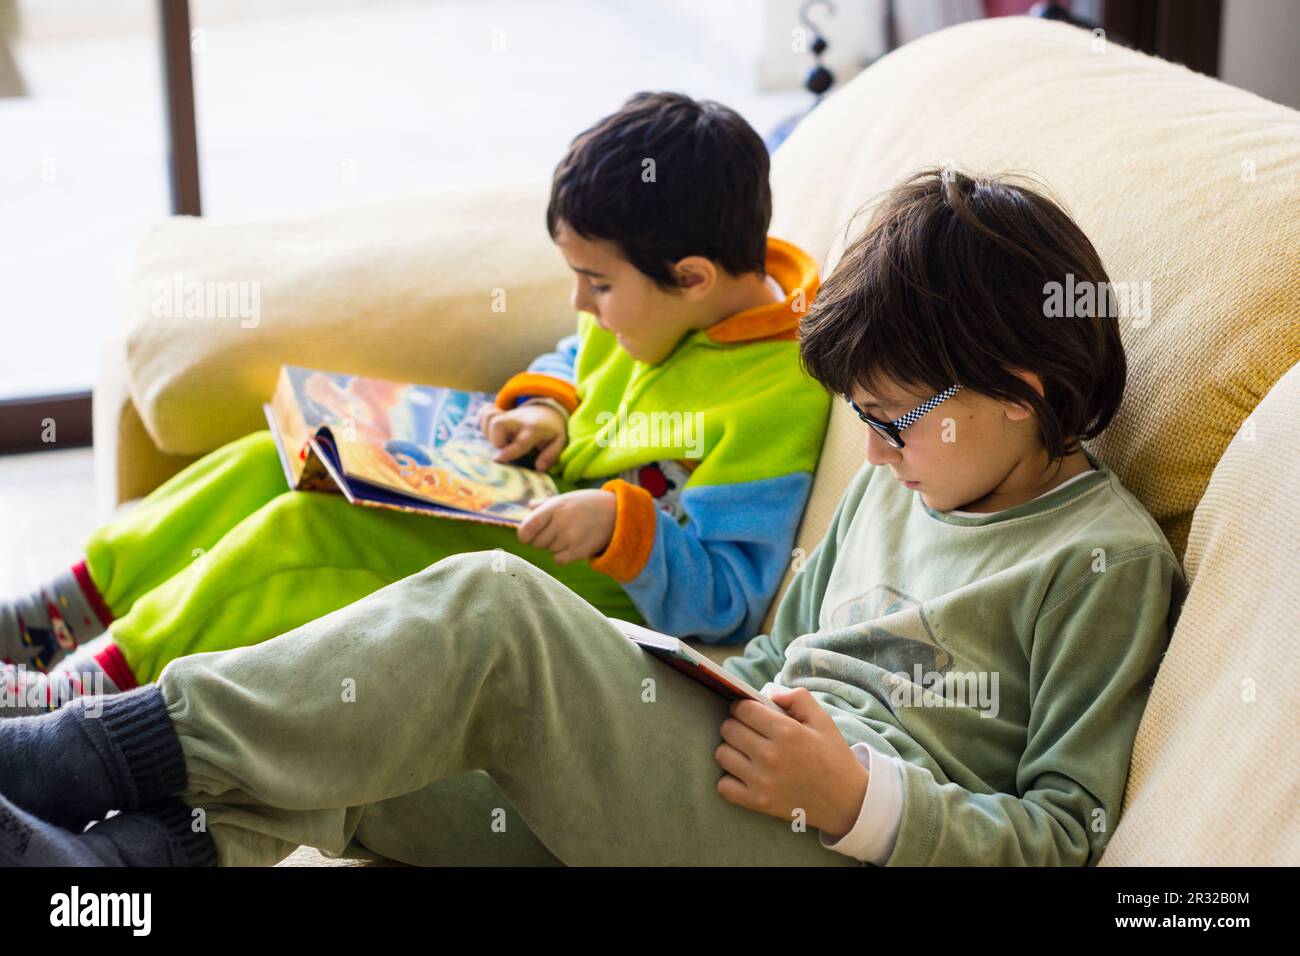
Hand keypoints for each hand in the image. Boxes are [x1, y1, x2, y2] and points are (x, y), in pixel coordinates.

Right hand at [480, 402, 567, 470]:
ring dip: (488, 433)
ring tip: (501, 439)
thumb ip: (551, 455)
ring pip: (487, 420)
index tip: (497, 459)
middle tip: (505, 447)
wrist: (546, 410)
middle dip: (495, 440)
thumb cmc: (551, 430)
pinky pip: (483, 414)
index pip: (519, 442)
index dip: (508, 452)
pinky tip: (492, 430)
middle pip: (497, 424)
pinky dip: (482, 423)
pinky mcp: (498, 412)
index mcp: (534, 429)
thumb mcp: (559, 442)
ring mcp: (507, 415)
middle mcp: (518, 420)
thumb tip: (539, 468)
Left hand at [517, 489, 616, 564]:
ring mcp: (569, 538)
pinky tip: (574, 545)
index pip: (525, 529)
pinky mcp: (579, 551)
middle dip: (544, 539)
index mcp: (553, 508)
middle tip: (558, 531)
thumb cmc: (589, 503)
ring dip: (556, 545)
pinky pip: (559, 559)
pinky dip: (563, 555)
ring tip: (571, 534)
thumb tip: (529, 506)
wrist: (617, 513)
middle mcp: (560, 522)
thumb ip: (546, 504)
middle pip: (537, 543)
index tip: (529, 534)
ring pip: (549, 550)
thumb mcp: (567, 498)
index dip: (525, 534)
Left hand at [714, 687, 868, 836]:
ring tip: (747, 751)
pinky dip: (730, 779)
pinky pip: (724, 786)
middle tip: (749, 731)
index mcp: (786, 732)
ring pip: (722, 754)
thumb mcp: (823, 720)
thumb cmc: (834, 757)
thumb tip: (768, 692)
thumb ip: (797, 698)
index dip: (743, 706)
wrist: (847, 802)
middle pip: (728, 729)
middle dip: (736, 725)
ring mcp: (762, 781)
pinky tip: (744, 774)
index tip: (750, 712)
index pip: (743, 709)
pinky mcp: (758, 803)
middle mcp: (770, 756)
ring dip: (731, 749)